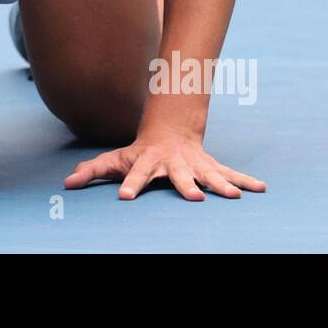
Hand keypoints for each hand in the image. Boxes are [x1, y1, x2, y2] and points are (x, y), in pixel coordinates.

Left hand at [64, 129, 264, 200]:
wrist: (170, 130)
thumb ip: (93, 171)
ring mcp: (194, 164)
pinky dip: (245, 181)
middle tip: (194, 198)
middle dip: (186, 186)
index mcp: (148, 162)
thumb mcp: (114, 159)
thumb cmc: (138, 152)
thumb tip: (67, 184)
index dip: (130, 184)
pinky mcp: (210, 166)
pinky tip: (261, 188)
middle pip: (178, 175)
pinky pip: (229, 174)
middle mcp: (173, 163)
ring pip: (208, 174)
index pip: (135, 174)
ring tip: (233, 196)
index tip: (123, 197)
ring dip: (221, 184)